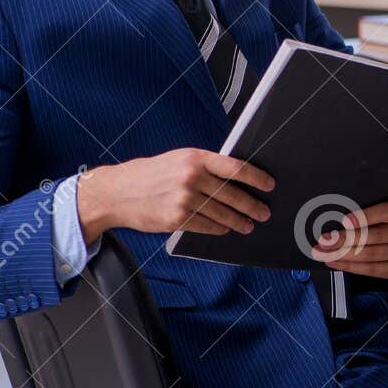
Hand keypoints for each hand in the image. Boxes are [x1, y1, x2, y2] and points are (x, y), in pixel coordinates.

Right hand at [77, 149, 273, 241]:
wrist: (118, 191)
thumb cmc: (150, 174)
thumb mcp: (178, 159)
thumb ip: (204, 166)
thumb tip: (234, 178)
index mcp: (195, 158)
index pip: (235, 167)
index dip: (256, 177)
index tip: (269, 185)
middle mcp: (191, 177)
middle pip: (231, 194)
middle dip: (252, 205)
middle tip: (264, 212)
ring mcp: (184, 199)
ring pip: (221, 214)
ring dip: (238, 221)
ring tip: (248, 224)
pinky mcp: (176, 219)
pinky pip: (206, 226)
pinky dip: (219, 229)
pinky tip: (226, 229)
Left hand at [311, 197, 387, 279]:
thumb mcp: (385, 204)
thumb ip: (367, 209)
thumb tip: (335, 218)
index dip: (365, 216)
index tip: (344, 221)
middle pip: (376, 236)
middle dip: (346, 239)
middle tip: (324, 240)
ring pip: (372, 255)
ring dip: (343, 255)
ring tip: (323, 253)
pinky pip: (373, 270)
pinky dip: (350, 267)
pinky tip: (334, 262)